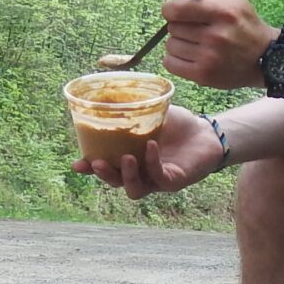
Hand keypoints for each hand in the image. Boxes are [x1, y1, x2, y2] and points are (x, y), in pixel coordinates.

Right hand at [73, 104, 224, 200]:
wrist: (206, 131)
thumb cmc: (176, 125)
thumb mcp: (151, 115)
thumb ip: (133, 110)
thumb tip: (110, 93)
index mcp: (129, 159)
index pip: (105, 168)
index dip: (89, 169)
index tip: (76, 165)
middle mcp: (140, 174)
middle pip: (116, 182)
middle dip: (104, 175)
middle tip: (97, 163)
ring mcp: (157, 180)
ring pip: (135, 189)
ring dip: (127, 176)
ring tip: (126, 158)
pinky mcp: (174, 181)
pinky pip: (159, 176)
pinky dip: (152, 163)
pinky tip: (151, 146)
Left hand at [160, 0, 273, 91]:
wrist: (266, 58)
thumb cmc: (245, 25)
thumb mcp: (230, 1)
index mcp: (222, 13)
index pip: (176, 9)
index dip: (171, 9)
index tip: (177, 12)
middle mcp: (215, 36)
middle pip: (172, 28)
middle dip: (180, 26)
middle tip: (196, 30)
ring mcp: (209, 58)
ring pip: (170, 46)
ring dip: (179, 43)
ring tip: (196, 44)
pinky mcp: (204, 76)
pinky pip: (170, 64)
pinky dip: (175, 60)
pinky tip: (190, 56)